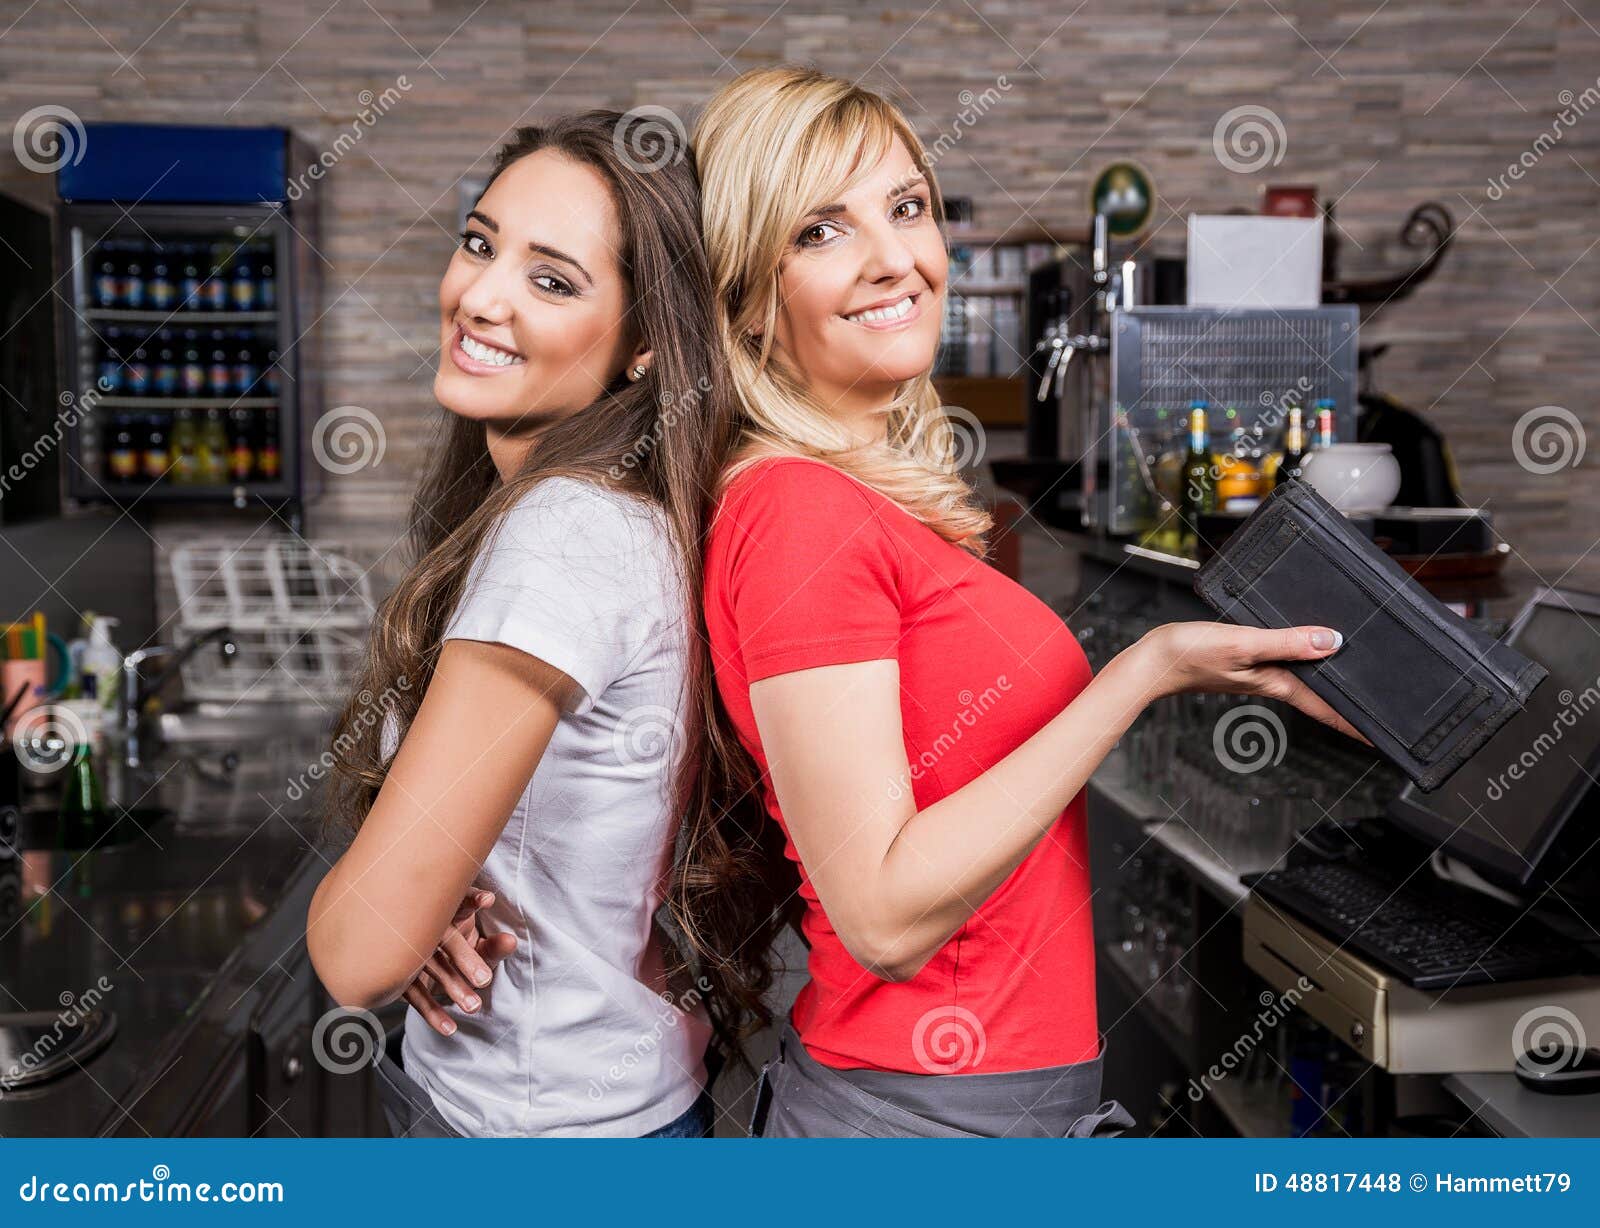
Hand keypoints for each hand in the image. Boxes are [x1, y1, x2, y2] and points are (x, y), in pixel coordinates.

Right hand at [401, 888, 517, 1036]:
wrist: (409, 962)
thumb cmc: (454, 950)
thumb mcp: (477, 948)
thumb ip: (493, 947)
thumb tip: (511, 942)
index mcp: (446, 912)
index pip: (459, 901)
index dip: (472, 899)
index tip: (487, 900)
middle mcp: (425, 927)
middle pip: (445, 938)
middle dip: (465, 958)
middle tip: (485, 979)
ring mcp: (409, 951)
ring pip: (430, 967)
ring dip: (452, 987)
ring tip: (474, 1007)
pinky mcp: (399, 975)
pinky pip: (415, 995)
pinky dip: (432, 1012)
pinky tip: (449, 1028)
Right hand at [1129, 622, 1370, 744]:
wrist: (1154, 661)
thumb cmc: (1191, 655)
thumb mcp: (1244, 644)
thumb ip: (1287, 642)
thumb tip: (1332, 642)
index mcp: (1277, 683)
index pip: (1327, 707)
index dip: (1356, 722)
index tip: (1385, 736)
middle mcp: (1272, 681)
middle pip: (1321, 696)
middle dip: (1350, 705)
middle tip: (1383, 712)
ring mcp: (1260, 673)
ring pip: (1305, 680)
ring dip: (1329, 683)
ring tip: (1356, 686)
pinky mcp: (1247, 660)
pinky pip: (1286, 663)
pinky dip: (1304, 661)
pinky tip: (1308, 651)